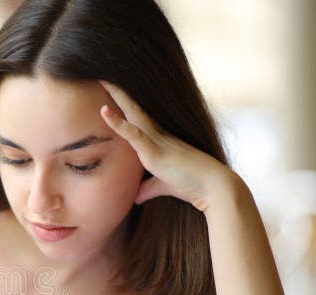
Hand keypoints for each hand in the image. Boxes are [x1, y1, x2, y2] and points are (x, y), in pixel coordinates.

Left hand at [98, 80, 233, 211]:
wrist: (214, 188)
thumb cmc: (192, 185)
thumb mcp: (163, 186)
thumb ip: (148, 188)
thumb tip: (136, 197)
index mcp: (159, 140)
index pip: (137, 119)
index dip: (123, 107)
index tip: (111, 91)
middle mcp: (158, 136)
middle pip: (134, 109)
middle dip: (119, 93)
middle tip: (103, 75)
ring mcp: (157, 142)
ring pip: (133, 114)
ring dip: (117, 97)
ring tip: (102, 79)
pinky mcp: (155, 153)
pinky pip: (133, 134)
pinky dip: (118, 123)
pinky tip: (104, 111)